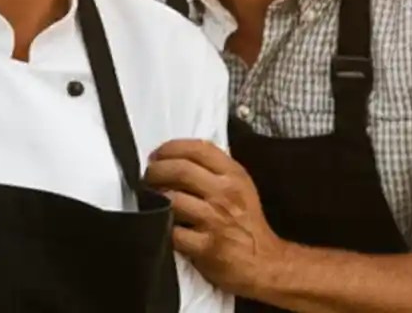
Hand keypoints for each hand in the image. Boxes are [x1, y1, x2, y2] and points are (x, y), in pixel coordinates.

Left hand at [144, 138, 285, 294]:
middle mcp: (225, 194)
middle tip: (147, 178)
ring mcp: (215, 220)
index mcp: (234, 175)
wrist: (264, 263)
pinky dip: (161, 227)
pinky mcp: (206, 247)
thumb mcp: (240, 187)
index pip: (197, 148)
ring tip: (150, 201)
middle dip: (155, 171)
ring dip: (153, 199)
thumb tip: (175, 157)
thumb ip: (214, 169)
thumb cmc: (246, 224)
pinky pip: (172, 232)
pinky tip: (160, 225)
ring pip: (172, 199)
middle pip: (179, 170)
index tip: (156, 155)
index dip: (169, 148)